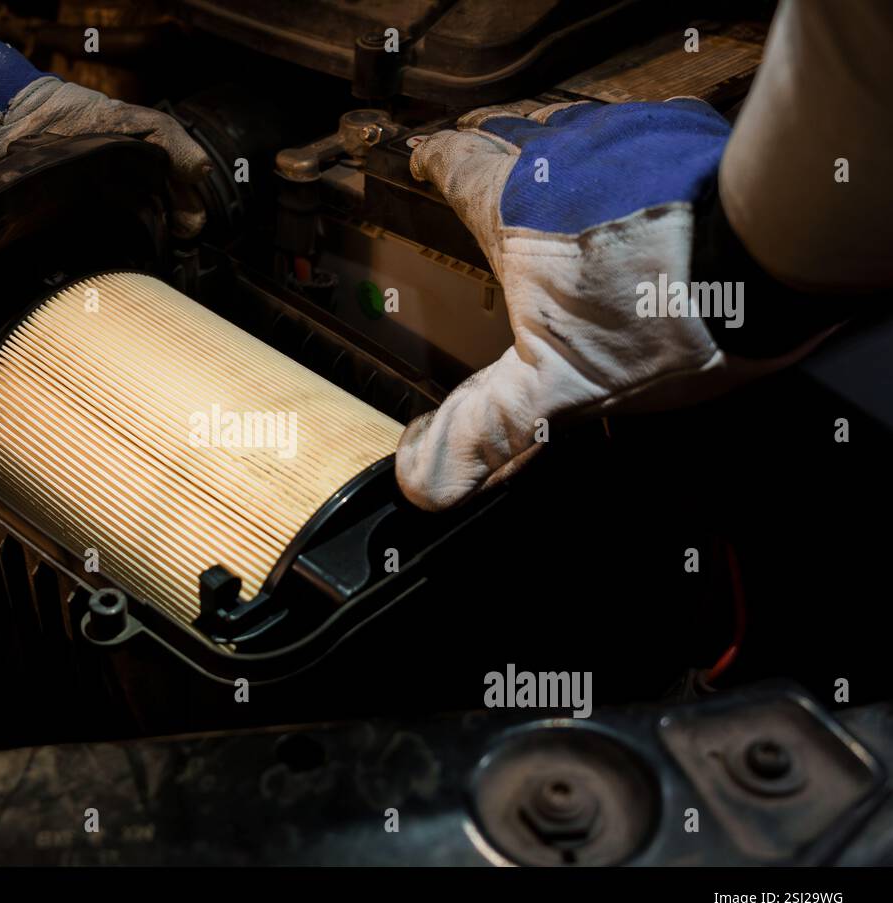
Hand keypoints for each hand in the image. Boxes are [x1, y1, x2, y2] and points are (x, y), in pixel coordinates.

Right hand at [400, 98, 766, 509]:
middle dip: (494, 144)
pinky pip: (644, 130)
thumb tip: (423, 486)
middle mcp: (564, 154)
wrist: (770, 258)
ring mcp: (631, 138)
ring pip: (578, 126)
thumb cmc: (653, 315)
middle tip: (486, 160)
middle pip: (513, 132)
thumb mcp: (556, 387)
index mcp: (514, 207)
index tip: (426, 160)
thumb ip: (487, 428)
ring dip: (560, 145)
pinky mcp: (693, 137)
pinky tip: (643, 185)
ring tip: (558, 172)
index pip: (456, 162)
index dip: (436, 160)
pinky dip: (628, 152)